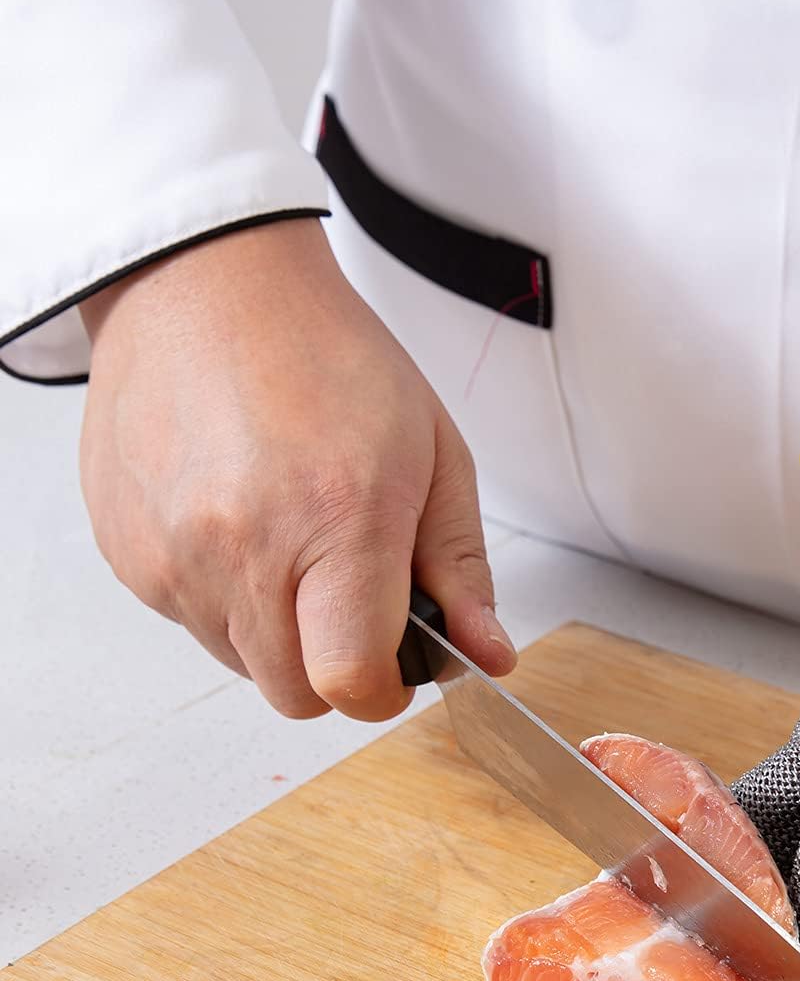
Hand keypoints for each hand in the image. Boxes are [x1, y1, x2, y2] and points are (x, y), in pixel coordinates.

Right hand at [78, 217, 512, 719]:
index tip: (399, 666)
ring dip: (281, 634)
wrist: (210, 287)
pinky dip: (227, 600)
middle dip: (337, 668)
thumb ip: (461, 572)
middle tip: (353, 599)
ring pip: (243, 665)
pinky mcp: (129, 555)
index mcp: (336, 522)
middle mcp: (242, 549)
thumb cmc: (331, 360)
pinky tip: (243, 526)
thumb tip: (489, 657)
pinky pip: (192, 623)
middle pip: (297, 694)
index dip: (385, 691)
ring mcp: (174, 556)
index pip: (351, 681)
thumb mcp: (434, 457)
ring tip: (294, 543)